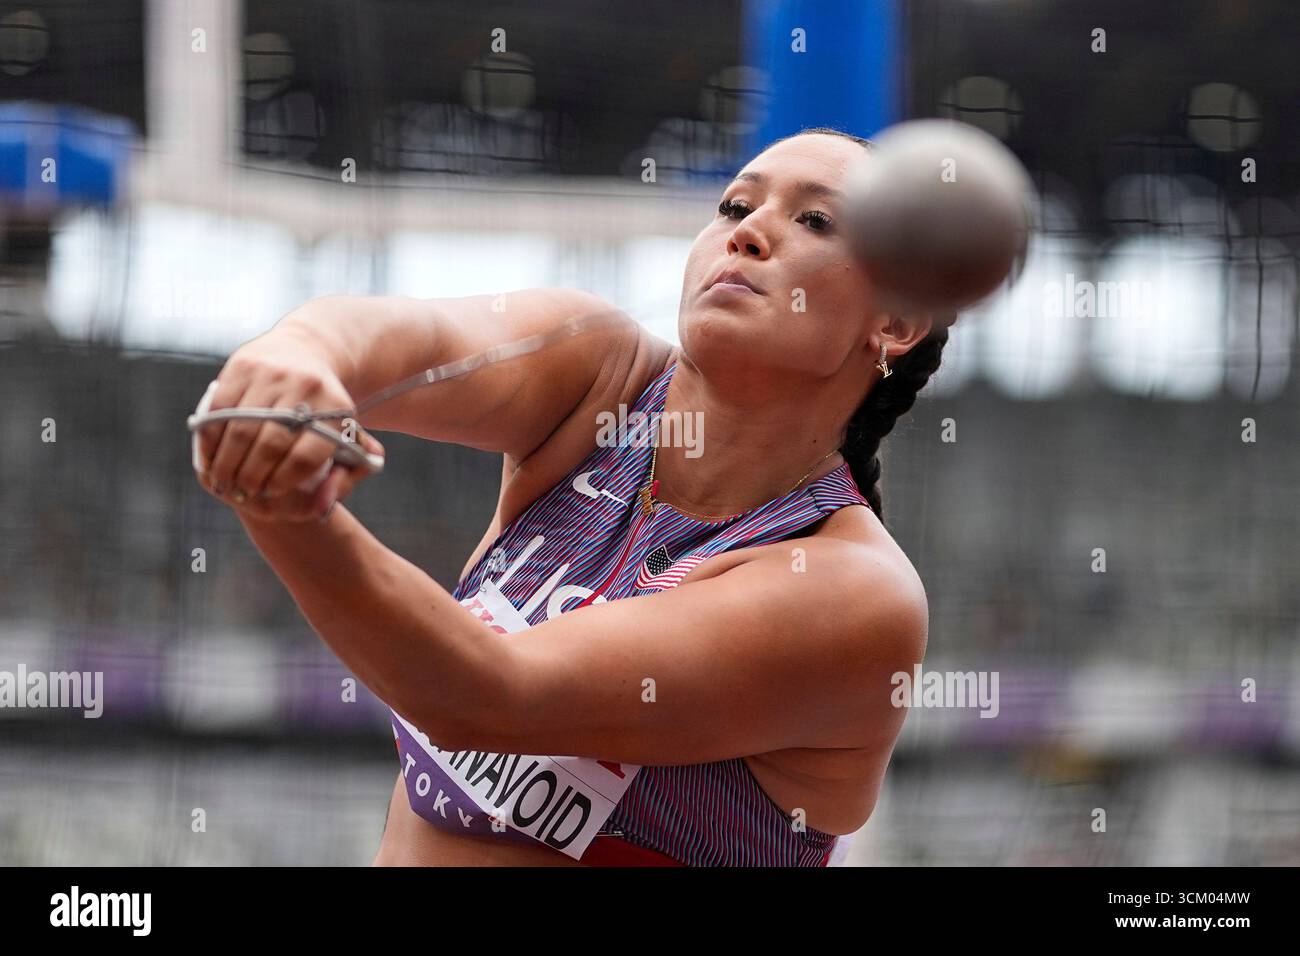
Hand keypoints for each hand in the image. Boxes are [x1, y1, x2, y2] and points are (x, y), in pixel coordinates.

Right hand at [192, 332, 385, 521]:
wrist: (306, 349)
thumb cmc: (323, 408)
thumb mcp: (347, 438)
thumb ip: (345, 477)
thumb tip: (323, 506)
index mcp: (335, 408)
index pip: (306, 456)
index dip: (283, 481)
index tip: (271, 494)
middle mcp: (305, 387)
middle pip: (270, 445)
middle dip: (251, 477)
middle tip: (242, 494)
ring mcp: (273, 373)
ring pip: (241, 429)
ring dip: (227, 464)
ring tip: (224, 482)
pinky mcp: (243, 365)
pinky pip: (219, 410)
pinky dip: (211, 440)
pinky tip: (210, 459)